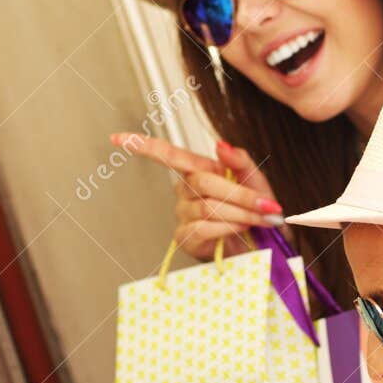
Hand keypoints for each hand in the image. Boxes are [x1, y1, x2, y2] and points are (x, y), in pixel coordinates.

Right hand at [109, 133, 281, 260]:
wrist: (265, 245)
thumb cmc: (256, 212)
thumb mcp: (256, 181)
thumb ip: (240, 161)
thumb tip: (221, 145)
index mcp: (199, 172)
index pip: (167, 155)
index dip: (143, 145)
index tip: (117, 138)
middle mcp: (186, 192)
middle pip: (202, 182)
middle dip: (238, 193)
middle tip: (265, 204)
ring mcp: (184, 216)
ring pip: (206, 207)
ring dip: (239, 214)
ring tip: (259, 219)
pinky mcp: (187, 239)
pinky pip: (202, 228)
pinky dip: (227, 228)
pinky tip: (239, 231)